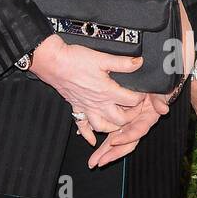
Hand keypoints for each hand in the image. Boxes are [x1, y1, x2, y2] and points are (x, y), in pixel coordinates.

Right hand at [30, 33, 149, 144]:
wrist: (54, 63)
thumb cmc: (75, 60)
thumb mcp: (102, 58)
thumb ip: (122, 63)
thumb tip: (138, 62)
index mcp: (107, 91)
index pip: (131, 101)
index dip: (140, 98)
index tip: (142, 93)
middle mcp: (98, 103)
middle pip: (120, 119)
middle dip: (131, 117)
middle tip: (135, 109)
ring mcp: (87, 107)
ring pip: (103, 126)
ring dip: (113, 127)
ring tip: (119, 123)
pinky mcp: (76, 107)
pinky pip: (82, 126)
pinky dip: (88, 135)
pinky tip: (92, 139)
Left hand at [86, 91, 169, 167]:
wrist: (154, 83)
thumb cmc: (157, 87)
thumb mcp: (159, 91)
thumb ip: (160, 100)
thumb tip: (164, 109)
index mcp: (146, 119)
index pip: (137, 131)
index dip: (127, 137)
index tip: (114, 141)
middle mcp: (137, 124)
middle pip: (125, 143)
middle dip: (112, 154)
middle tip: (99, 162)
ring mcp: (128, 124)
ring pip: (116, 141)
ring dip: (104, 152)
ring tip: (93, 162)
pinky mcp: (120, 121)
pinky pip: (110, 132)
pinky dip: (101, 140)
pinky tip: (89, 145)